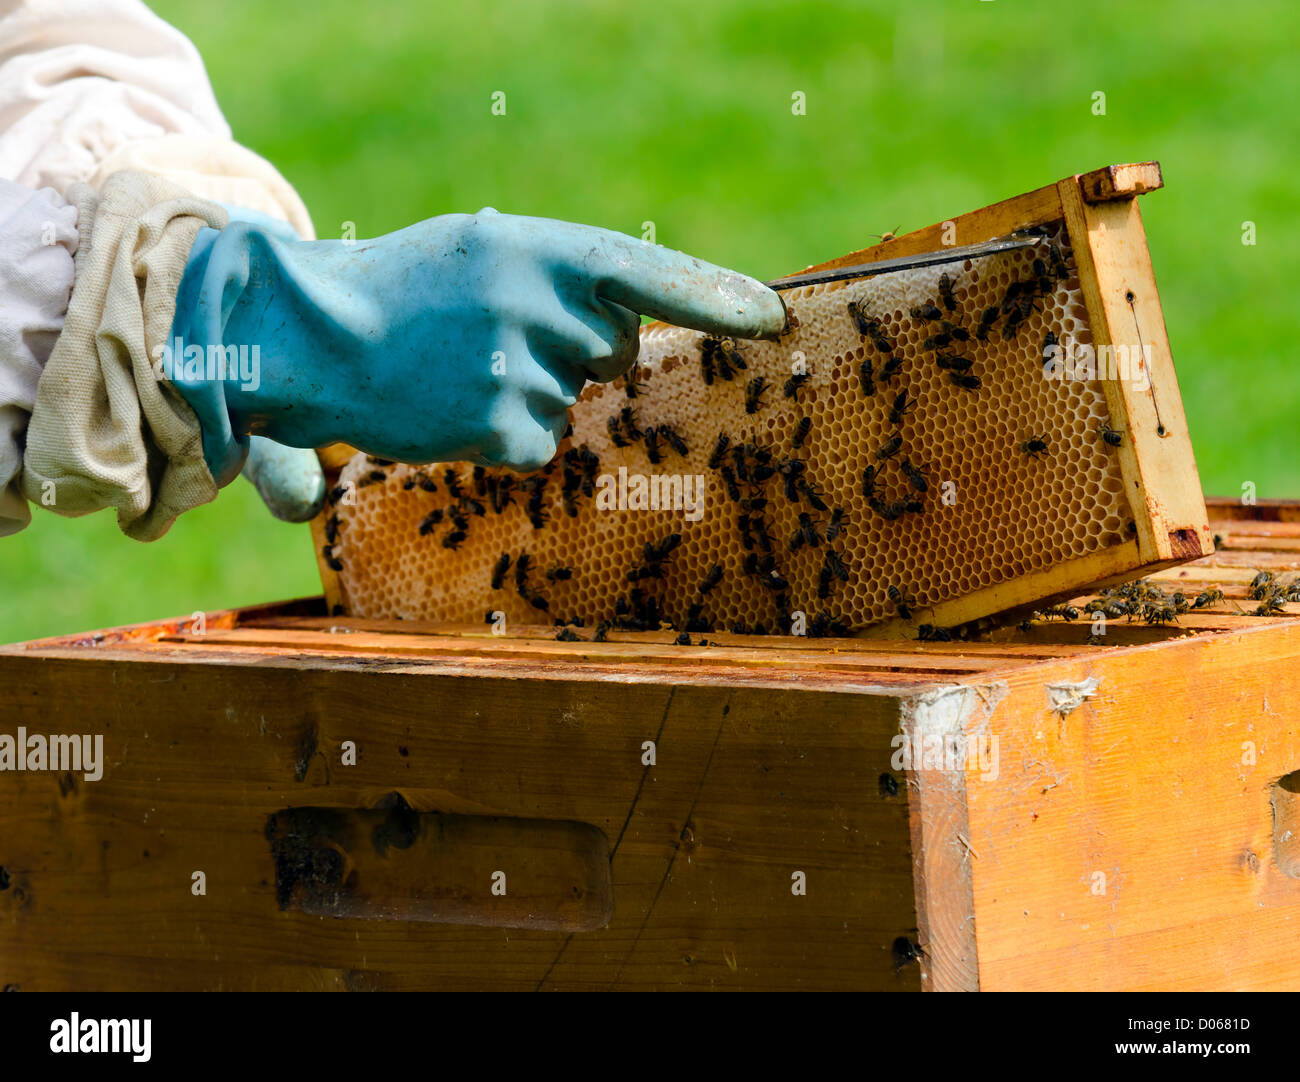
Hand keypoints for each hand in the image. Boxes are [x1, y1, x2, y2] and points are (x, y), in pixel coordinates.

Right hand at [169, 208, 785, 474]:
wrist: (302, 333)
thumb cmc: (405, 291)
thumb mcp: (484, 256)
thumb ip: (562, 283)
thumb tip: (629, 340)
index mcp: (531, 246)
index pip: (643, 271)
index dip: (712, 295)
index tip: (771, 318)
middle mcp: (533, 303)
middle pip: (611, 350)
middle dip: (575, 350)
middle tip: (498, 336)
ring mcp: (516, 368)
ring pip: (568, 399)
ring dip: (525, 393)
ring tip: (455, 371)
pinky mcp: (499, 429)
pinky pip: (538, 444)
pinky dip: (501, 437)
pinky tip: (450, 412)